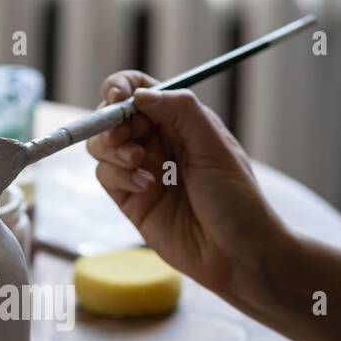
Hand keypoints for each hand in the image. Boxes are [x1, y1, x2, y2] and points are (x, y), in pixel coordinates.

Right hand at [86, 71, 291, 305]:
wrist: (237, 253)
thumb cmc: (236, 198)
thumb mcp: (214, 146)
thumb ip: (180, 111)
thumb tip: (139, 93)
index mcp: (181, 121)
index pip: (141, 89)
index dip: (122, 87)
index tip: (118, 96)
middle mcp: (159, 142)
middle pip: (114, 116)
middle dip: (111, 121)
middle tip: (121, 137)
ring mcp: (142, 170)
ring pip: (103, 146)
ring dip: (112, 149)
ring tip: (137, 162)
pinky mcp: (131, 200)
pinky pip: (106, 176)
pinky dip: (118, 176)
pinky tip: (145, 187)